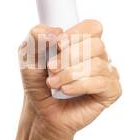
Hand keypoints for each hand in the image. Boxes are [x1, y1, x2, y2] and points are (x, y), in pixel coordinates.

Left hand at [18, 19, 121, 139]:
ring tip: (53, 83)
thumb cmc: (38, 84)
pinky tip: (66, 91)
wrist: (39, 112)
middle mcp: (98, 56)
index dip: (75, 34)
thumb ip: (35, 38)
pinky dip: (80, 85)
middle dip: (69, 56)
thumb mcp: (27, 58)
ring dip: (70, 74)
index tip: (56, 45)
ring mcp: (107, 74)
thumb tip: (54, 31)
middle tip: (51, 68)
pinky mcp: (111, 92)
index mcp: (82, 43)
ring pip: (99, 64)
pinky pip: (103, 83)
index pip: (92, 27)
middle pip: (97, 44)